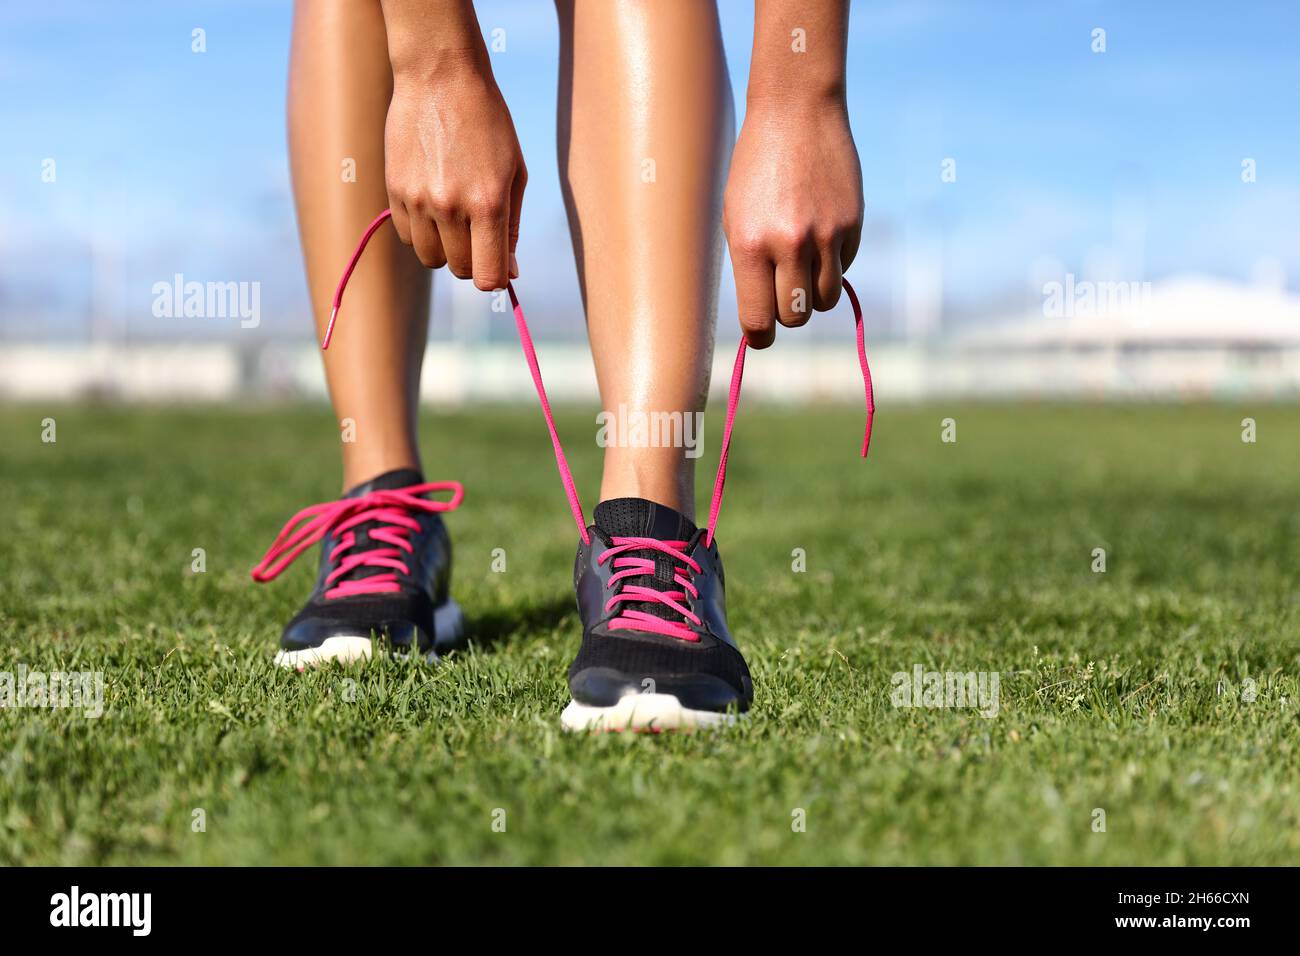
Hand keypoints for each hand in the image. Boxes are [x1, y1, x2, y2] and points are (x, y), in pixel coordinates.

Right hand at [385, 57, 525, 290]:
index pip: (487, 276)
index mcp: (487, 202)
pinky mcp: (394, 190)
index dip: (496, 278)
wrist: (440, 77)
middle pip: (460, 269)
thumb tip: (510, 272)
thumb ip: (511, 227)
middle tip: (479, 232)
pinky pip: (408, 237)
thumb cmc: (488, 123)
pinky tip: (433, 204)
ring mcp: (418, 199)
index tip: (499, 266)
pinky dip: (422, 232)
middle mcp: (449, 206)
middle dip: (473, 261)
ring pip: (431, 258)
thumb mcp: (514, 172)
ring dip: (446, 249)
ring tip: (455, 217)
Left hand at [723, 101, 862, 346]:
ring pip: (825, 300)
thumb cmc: (755, 170)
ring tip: (800, 267)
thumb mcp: (737, 218)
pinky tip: (819, 231)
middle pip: (795, 317)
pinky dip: (832, 263)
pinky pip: (843, 267)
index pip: (759, 319)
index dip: (760, 336)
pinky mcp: (853, 223)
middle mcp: (789, 243)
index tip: (761, 336)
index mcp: (749, 244)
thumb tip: (764, 318)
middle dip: (787, 315)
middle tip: (781, 297)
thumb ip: (750, 268)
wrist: (796, 113)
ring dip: (813, 294)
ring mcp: (825, 234)